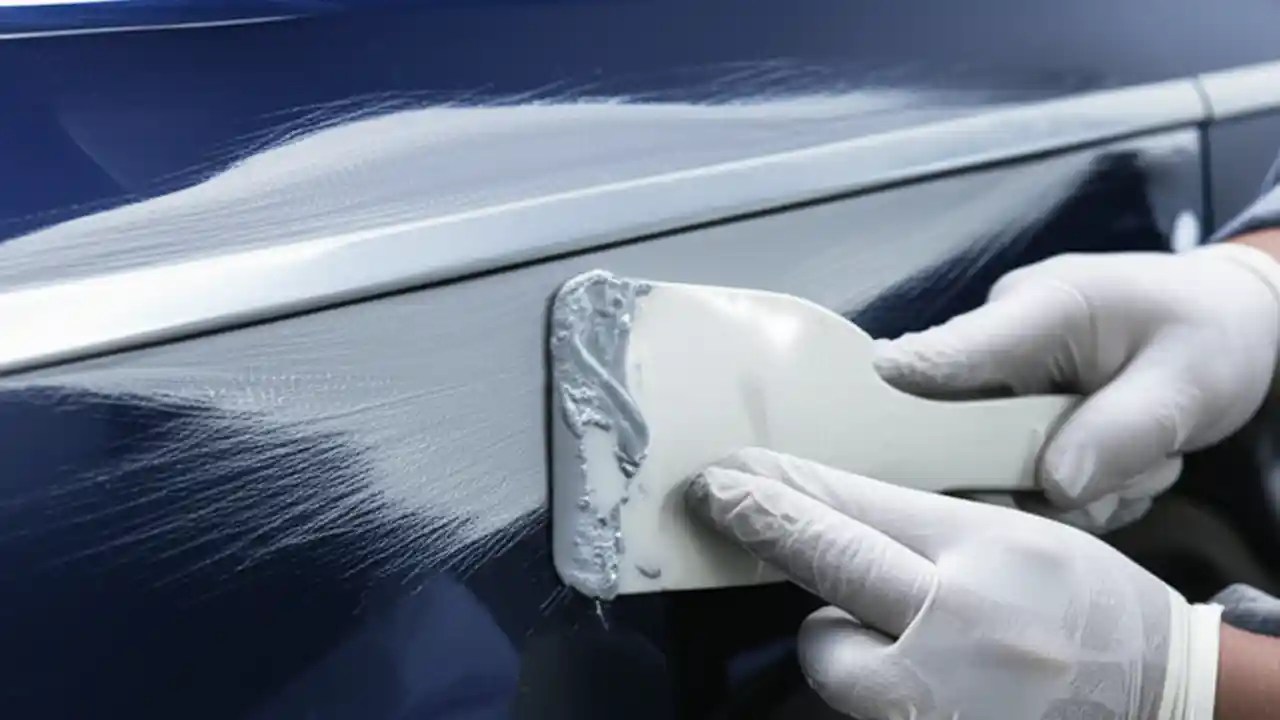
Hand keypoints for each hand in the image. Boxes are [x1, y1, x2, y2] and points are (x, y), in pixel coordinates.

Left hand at [686, 448, 1221, 719]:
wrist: (1162, 697)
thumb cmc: (1087, 606)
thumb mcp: (1017, 539)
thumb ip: (925, 527)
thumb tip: (826, 510)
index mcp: (988, 552)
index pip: (858, 507)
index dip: (783, 487)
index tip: (728, 472)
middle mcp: (961, 622)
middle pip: (828, 562)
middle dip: (761, 525)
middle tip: (715, 498)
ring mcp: (941, 694)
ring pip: (831, 650)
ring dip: (839, 635)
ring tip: (895, 631)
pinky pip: (861, 703)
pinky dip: (868, 683)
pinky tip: (908, 669)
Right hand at [873, 247, 1279, 529]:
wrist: (1228, 319)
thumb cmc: (1207, 334)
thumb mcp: (1188, 384)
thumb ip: (1122, 432)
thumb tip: (1052, 486)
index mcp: (1036, 312)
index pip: (938, 357)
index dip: (891, 403)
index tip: (862, 443)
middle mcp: (999, 342)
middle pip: (954, 431)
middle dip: (1023, 480)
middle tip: (1110, 486)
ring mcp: (1002, 379)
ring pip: (989, 465)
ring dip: (1061, 491)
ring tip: (1136, 469)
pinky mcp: (1012, 409)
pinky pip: (1015, 472)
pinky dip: (1067, 491)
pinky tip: (1116, 471)